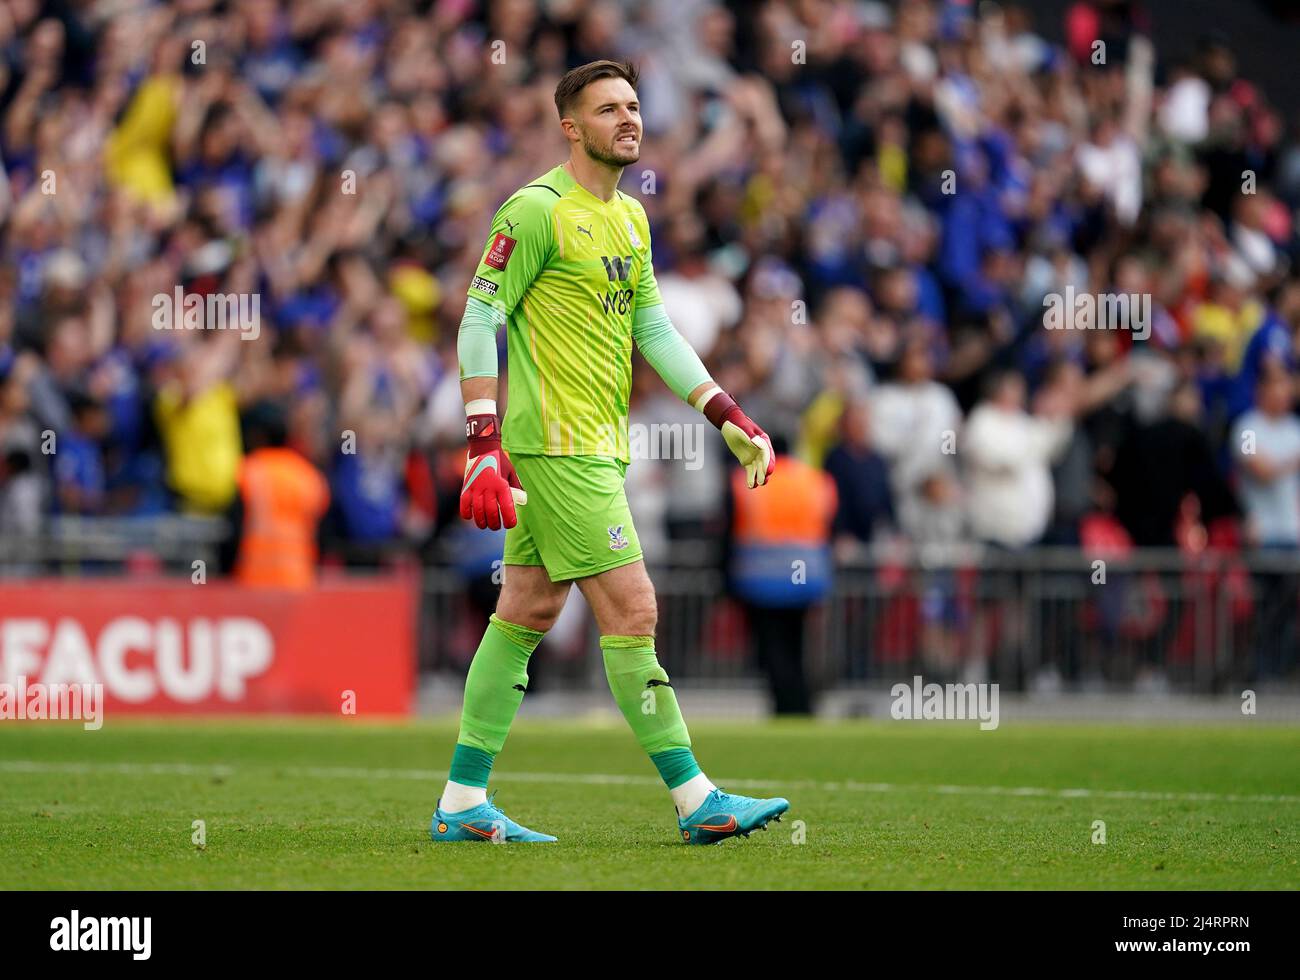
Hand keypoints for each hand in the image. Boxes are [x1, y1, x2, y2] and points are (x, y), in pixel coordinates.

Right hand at [459, 413, 526, 528]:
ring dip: (482, 522)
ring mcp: (476, 488)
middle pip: (491, 513)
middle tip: (497, 526)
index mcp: (502, 485)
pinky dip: (467, 514)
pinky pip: (464, 505)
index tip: (510, 524)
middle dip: (495, 524)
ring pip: (478, 512)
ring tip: (486, 525)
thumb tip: (522, 501)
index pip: (506, 508)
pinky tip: (471, 517)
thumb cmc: (501, 461)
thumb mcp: (512, 473)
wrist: (483, 447)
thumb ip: (517, 487)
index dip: (509, 520)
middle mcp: (488, 488)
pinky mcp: (466, 487)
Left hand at [700, 389, 774, 487]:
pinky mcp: (747, 461)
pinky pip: (750, 471)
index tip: (768, 471)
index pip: (767, 454)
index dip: (768, 463)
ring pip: (758, 469)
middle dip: (764, 473)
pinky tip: (751, 486)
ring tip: (757, 485)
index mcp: (764, 441)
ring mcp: (754, 456)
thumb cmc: (738, 424)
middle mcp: (761, 450)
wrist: (730, 424)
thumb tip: (756, 442)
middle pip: (764, 464)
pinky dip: (751, 478)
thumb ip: (750, 436)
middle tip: (762, 481)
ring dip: (759, 477)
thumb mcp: (743, 428)